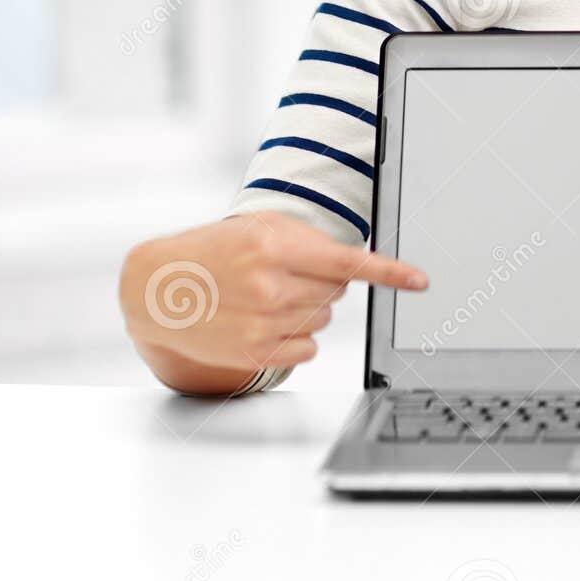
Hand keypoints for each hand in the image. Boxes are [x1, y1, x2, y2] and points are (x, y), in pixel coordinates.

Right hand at [119, 213, 428, 388]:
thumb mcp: (259, 228)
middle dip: (319, 283)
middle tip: (283, 276)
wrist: (159, 287)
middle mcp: (271, 282)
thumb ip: (309, 242)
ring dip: (306, 309)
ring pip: (323, 320)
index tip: (420, 280)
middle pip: (337, 293)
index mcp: (275, 243)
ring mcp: (263, 321)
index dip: (389, 272)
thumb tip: (354, 270)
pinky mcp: (255, 352)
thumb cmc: (214, 252)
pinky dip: (296, 338)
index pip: (347, 262)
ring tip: (264, 297)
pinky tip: (264, 323)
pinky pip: (308, 349)